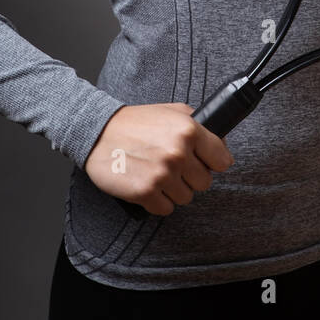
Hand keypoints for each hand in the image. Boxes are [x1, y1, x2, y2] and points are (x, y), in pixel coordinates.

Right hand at [84, 103, 233, 215]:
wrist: (98, 132)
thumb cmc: (134, 122)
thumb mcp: (171, 111)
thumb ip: (196, 123)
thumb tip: (219, 142)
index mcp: (189, 130)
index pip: (222, 161)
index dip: (212, 162)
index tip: (203, 162)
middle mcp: (178, 153)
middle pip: (205, 183)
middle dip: (190, 177)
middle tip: (172, 167)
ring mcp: (162, 174)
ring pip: (186, 197)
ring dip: (173, 190)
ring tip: (156, 173)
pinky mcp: (146, 192)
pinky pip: (166, 209)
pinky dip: (157, 201)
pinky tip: (146, 184)